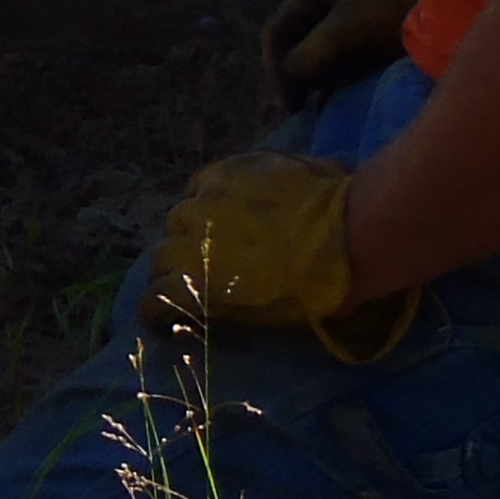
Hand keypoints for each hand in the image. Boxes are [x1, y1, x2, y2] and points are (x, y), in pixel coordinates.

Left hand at [146, 153, 417, 362]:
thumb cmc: (339, 206)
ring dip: (175, 278)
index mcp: (225, 175)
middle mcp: (200, 203)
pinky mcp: (190, 283)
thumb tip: (323, 177)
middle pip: (178, 229)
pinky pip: (158, 297)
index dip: (209, 221)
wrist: (342, 240)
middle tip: (211, 274)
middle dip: (190, 249)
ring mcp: (192, 243)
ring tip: (189, 302)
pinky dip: (158, 310)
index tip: (223, 239)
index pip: (199, 196)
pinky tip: (163, 323)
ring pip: (163, 261)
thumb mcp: (318, 175)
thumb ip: (301, 178)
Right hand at [262, 0, 419, 108]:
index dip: (276, 72)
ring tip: (323, 108)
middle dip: (294, 77)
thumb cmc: (393, 13)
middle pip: (293, 43)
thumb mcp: (344, 29)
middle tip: (303, 112)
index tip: (291, 108)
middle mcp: (326, 0)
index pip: (275, 33)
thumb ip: (309, 53)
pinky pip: (341, 61)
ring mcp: (348, 16)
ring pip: (316, 54)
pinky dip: (337, 80)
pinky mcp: (370, 35)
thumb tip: (292, 80)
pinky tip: (346, 96)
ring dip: (315, 81)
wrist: (449, 7)